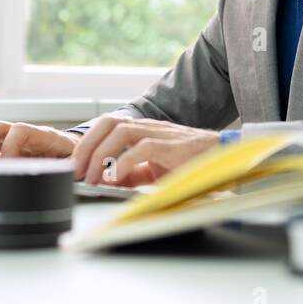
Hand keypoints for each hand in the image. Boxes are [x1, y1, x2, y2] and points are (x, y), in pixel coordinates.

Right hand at [0, 121, 79, 160]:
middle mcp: (30, 136)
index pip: (20, 131)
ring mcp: (22, 142)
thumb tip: (64, 174)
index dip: (10, 146)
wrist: (87, 152)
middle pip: (1, 130)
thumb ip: (69, 168)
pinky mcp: (17, 151)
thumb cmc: (82, 159)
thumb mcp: (78, 164)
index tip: (6, 163)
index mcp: (46, 137)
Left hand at [72, 114, 218, 187]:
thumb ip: (132, 174)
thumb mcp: (155, 172)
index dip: (87, 142)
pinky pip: (143, 148)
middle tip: (76, 169)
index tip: (75, 166)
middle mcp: (149, 128)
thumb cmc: (194, 164)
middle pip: (109, 122)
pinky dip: (124, 163)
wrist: (227, 159)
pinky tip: (114, 178)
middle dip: (86, 145)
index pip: (107, 126)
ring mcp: (161, 134)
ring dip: (100, 154)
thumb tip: (108, 182)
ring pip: (121, 130)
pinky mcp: (173, 147)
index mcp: (143, 132)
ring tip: (92, 177)